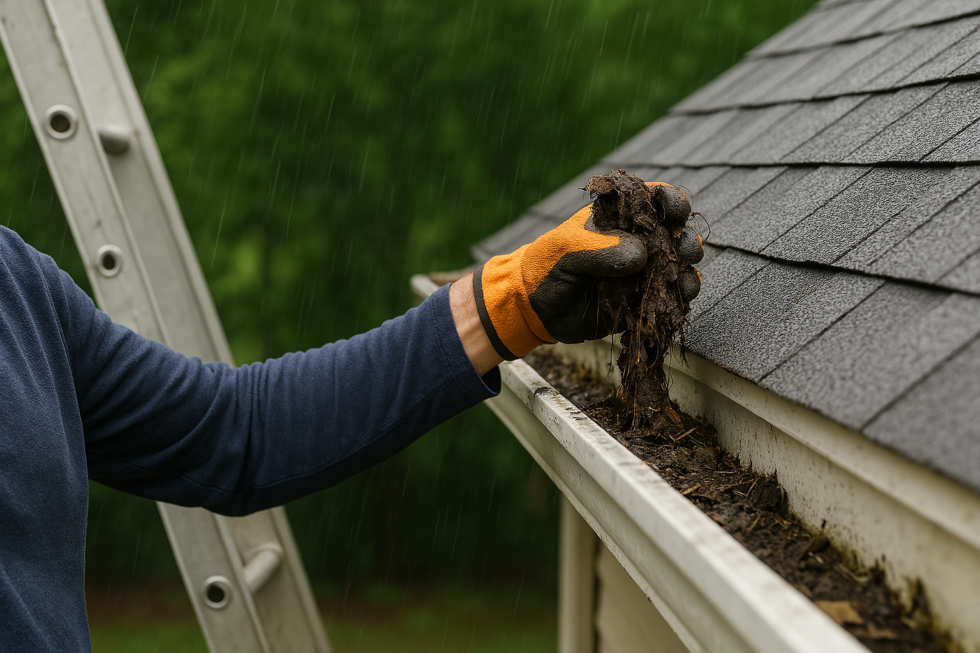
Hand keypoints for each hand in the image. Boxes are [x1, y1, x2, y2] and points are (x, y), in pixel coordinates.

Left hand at [472, 182, 702, 360]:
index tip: (677, 211)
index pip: (654, 198)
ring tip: (686, 281)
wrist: (538, 308)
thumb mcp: (567, 250)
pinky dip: (682, 296)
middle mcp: (638, 239)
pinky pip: (672, 295)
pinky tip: (681, 298)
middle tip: (687, 250)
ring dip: (689, 269)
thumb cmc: (548, 266)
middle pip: (676, 232)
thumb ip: (601, 249)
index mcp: (620, 215)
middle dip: (687, 239)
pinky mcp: (644, 298)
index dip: (672, 200)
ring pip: (680, 264)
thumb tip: (640, 256)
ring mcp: (644, 269)